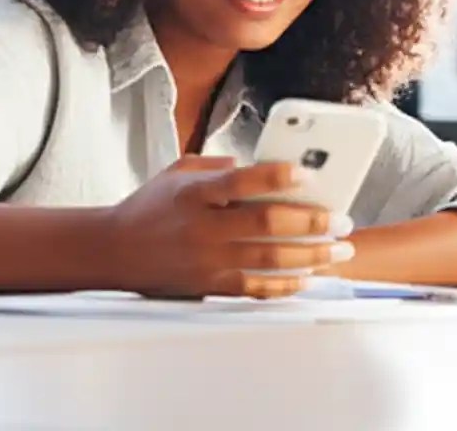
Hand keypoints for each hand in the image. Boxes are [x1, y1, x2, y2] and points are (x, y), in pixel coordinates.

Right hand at [101, 156, 354, 298]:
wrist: (115, 251)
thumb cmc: (152, 205)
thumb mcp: (179, 171)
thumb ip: (221, 167)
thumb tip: (266, 169)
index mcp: (194, 193)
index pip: (241, 182)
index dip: (277, 177)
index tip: (308, 174)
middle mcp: (201, 228)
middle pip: (266, 225)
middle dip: (311, 222)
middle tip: (342, 219)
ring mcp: (207, 261)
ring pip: (269, 260)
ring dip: (311, 255)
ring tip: (339, 249)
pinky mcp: (210, 285)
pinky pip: (257, 288)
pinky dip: (287, 284)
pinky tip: (309, 276)